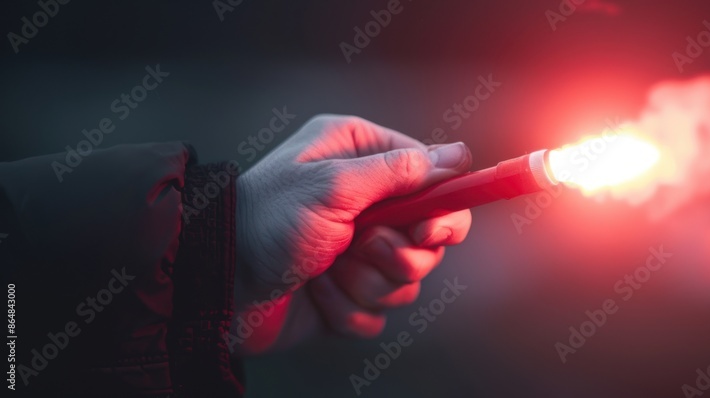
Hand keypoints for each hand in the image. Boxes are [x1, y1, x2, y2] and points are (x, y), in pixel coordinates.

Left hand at [232, 115, 472, 354]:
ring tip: (326, 268)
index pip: (434, 179)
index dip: (442, 210)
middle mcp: (364, 200)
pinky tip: (315, 292)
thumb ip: (400, 172)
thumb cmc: (263, 222)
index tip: (429, 230)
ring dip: (365, 282)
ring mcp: (358, 249)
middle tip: (364, 248)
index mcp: (361, 157)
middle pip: (429, 237)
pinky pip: (379, 312)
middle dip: (398, 255)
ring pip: (407, 280)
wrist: (215, 283)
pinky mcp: (348, 292)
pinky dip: (347, 308)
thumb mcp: (334, 185)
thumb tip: (458, 156)